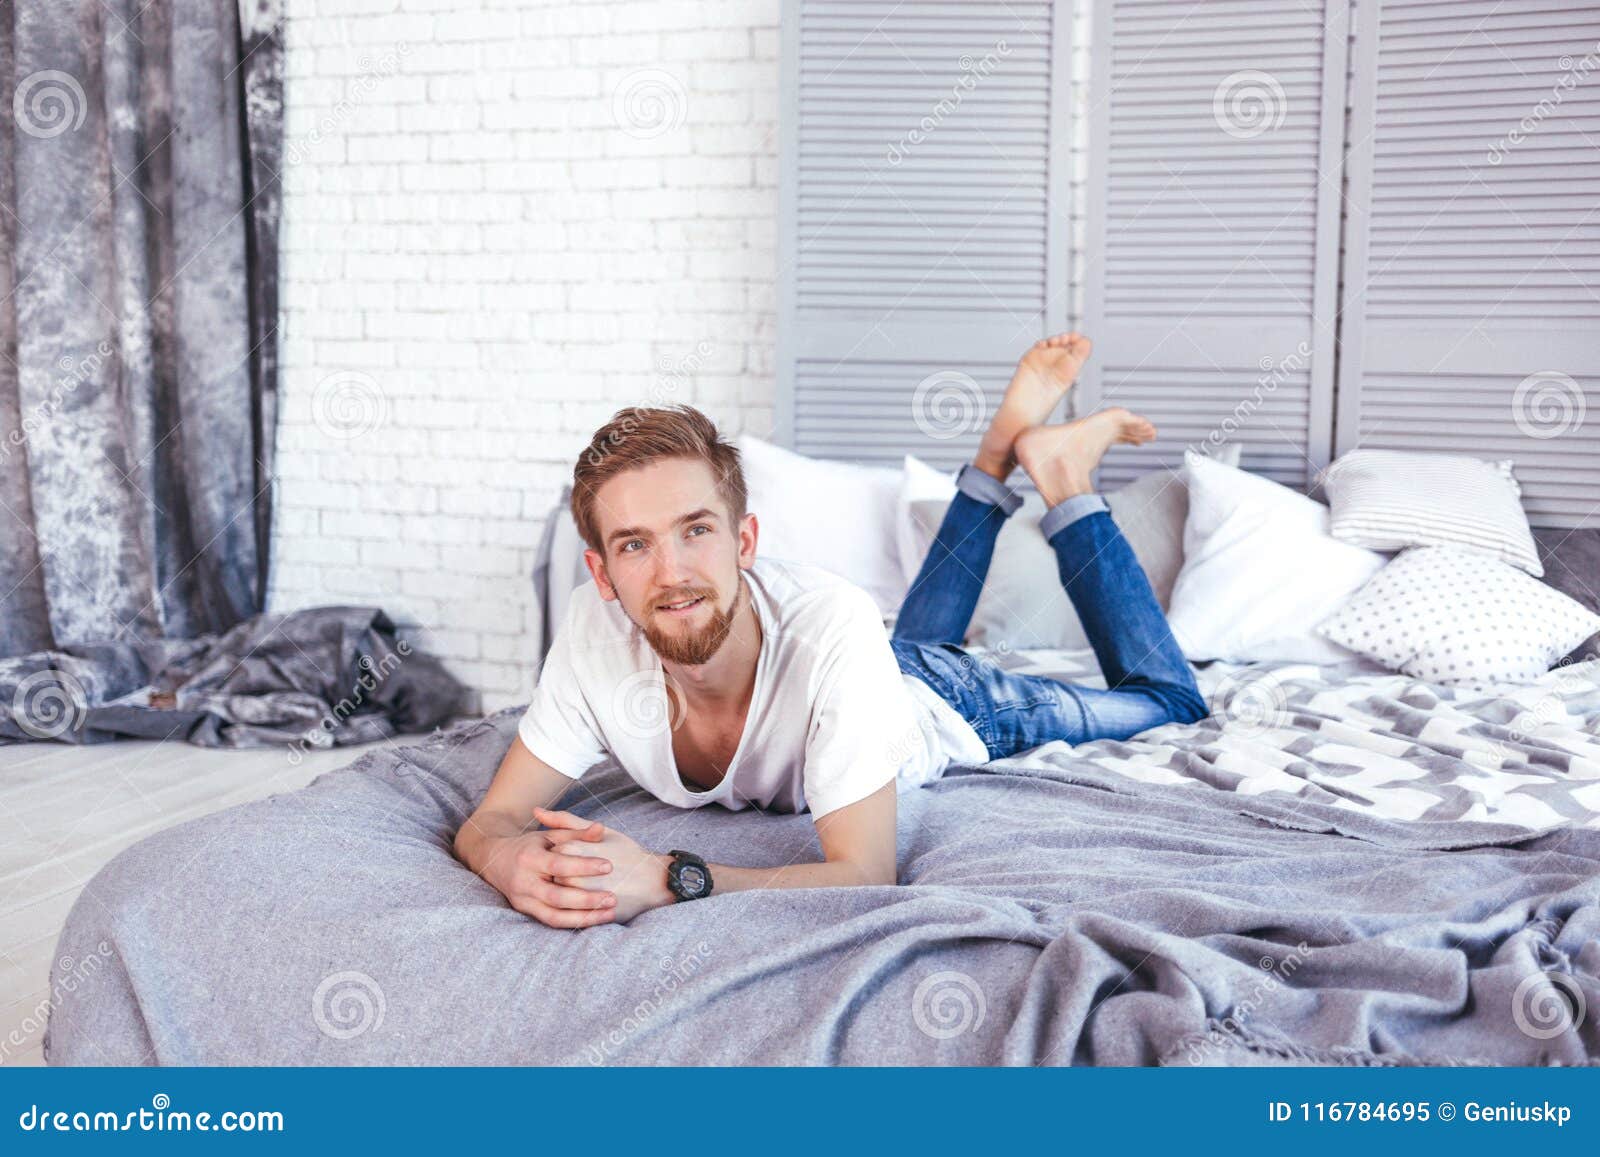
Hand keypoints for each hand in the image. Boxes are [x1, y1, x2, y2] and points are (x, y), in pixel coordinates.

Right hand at [477, 817, 617, 929]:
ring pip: (554, 915)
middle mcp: (523, 882)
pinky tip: (596, 919)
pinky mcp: (526, 911)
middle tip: (613, 897)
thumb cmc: (531, 845)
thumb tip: (601, 828)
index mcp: (529, 858)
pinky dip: (574, 922)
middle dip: (586, 899)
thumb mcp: (551, 835)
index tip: (609, 866)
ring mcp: (523, 900)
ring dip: (584, 917)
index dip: (583, 866)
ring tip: (610, 912)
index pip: (559, 865)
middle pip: (556, 896)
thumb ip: (577, 832)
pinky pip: (552, 921)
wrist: (495, 861)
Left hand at [537, 806, 673, 923]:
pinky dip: (572, 910)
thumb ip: (565, 820)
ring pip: (556, 896)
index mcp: (572, 848)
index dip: (562, 857)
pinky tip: (584, 904)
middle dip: (562, 876)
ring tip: (585, 888)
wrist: (653, 881)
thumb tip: (535, 811)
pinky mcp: (586, 913)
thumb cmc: (627, 853)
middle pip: (550, 875)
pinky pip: (567, 914)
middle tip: (581, 875)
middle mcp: (571, 872)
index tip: (577, 858)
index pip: (549, 853)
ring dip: (566, 892)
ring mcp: (578, 895)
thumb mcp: (599, 831)